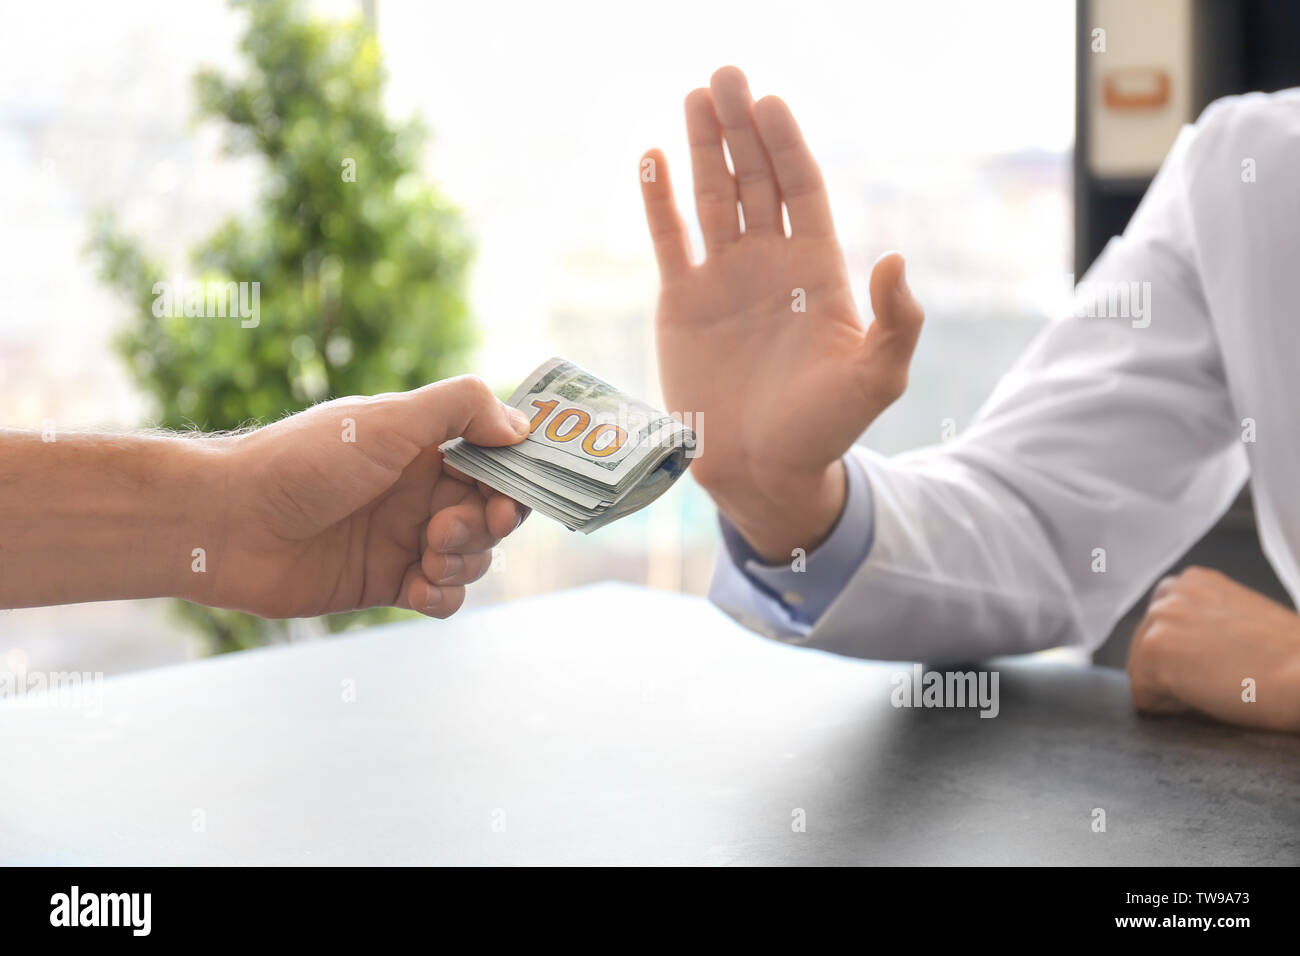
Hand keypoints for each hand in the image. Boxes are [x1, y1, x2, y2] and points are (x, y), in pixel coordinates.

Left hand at [197, 376, 531, 618]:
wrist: (228, 523)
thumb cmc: (302, 461)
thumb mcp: (387, 421)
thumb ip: (459, 410)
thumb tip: (522, 427)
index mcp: (422, 446)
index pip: (494, 459)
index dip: (515, 477)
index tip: (513, 493)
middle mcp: (418, 491)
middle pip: (492, 512)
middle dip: (487, 523)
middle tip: (447, 527)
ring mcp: (403, 539)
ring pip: (473, 557)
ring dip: (464, 560)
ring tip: (426, 557)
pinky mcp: (385, 584)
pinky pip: (442, 596)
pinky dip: (443, 596)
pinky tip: (418, 590)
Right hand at [638, 66, 924, 561]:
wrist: (760, 472)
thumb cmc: (824, 430)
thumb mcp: (877, 381)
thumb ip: (895, 322)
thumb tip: (896, 259)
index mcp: (816, 271)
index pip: (801, 190)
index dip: (786, 146)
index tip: (769, 103)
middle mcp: (769, 263)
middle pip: (755, 179)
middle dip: (741, 127)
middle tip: (725, 75)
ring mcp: (723, 279)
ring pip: (712, 197)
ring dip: (702, 147)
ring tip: (695, 96)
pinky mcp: (680, 302)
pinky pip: (668, 239)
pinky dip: (657, 200)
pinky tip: (651, 158)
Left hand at [1127, 566, 1299, 731]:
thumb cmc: (1289, 658)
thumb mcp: (1241, 618)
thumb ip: (1204, 621)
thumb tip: (1181, 649)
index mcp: (1193, 581)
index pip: (1162, 629)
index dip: (1189, 657)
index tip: (1223, 662)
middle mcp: (1170, 592)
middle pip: (1145, 650)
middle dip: (1176, 672)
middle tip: (1224, 677)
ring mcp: (1158, 619)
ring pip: (1142, 674)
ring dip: (1174, 690)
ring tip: (1219, 684)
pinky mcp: (1154, 650)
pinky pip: (1144, 698)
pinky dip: (1171, 708)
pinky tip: (1210, 696)